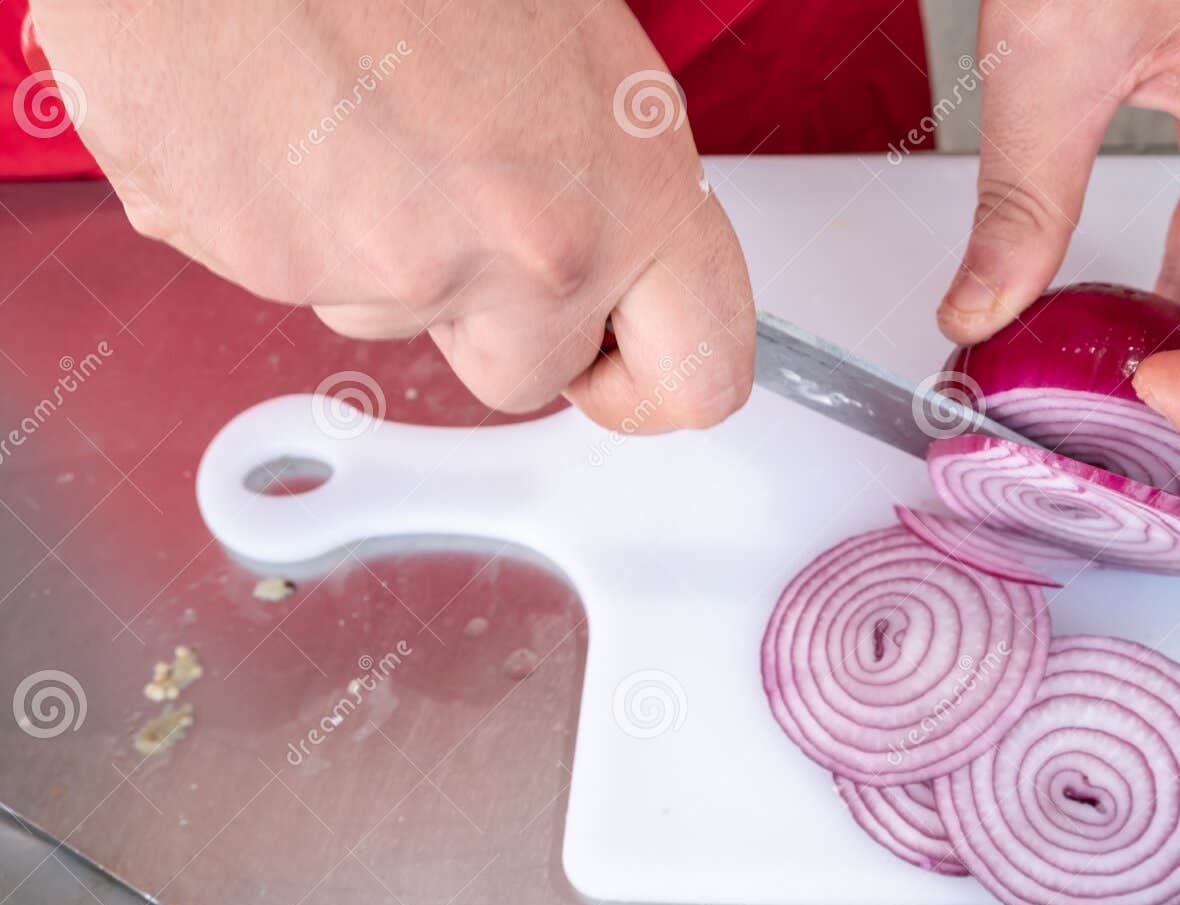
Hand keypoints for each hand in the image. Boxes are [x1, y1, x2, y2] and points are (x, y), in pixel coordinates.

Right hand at [30, 0, 754, 429]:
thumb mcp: (570, 31)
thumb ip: (600, 162)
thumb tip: (602, 218)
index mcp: (631, 185)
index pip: (699, 373)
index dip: (654, 382)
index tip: (622, 362)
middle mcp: (528, 249)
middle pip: (527, 373)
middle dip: (496, 316)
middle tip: (463, 202)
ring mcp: (395, 270)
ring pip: (400, 321)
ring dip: (383, 249)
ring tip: (358, 107)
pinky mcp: (269, 267)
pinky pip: (291, 278)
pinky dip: (284, 218)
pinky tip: (286, 113)